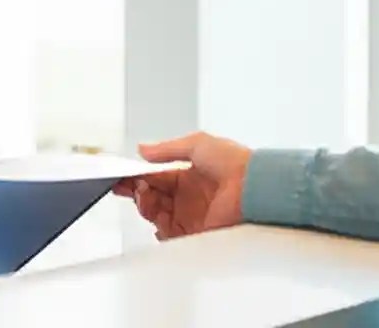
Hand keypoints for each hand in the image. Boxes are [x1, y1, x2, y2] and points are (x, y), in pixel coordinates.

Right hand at [114, 132, 251, 239]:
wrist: (255, 187)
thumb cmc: (235, 162)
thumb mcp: (198, 144)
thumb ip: (167, 149)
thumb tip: (142, 149)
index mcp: (187, 176)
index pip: (155, 177)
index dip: (137, 175)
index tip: (123, 174)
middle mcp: (187, 197)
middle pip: (151, 196)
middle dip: (135, 190)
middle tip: (127, 184)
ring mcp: (190, 215)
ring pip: (155, 214)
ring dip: (143, 204)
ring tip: (143, 193)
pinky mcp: (195, 232)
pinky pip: (169, 234)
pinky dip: (158, 226)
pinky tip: (156, 215)